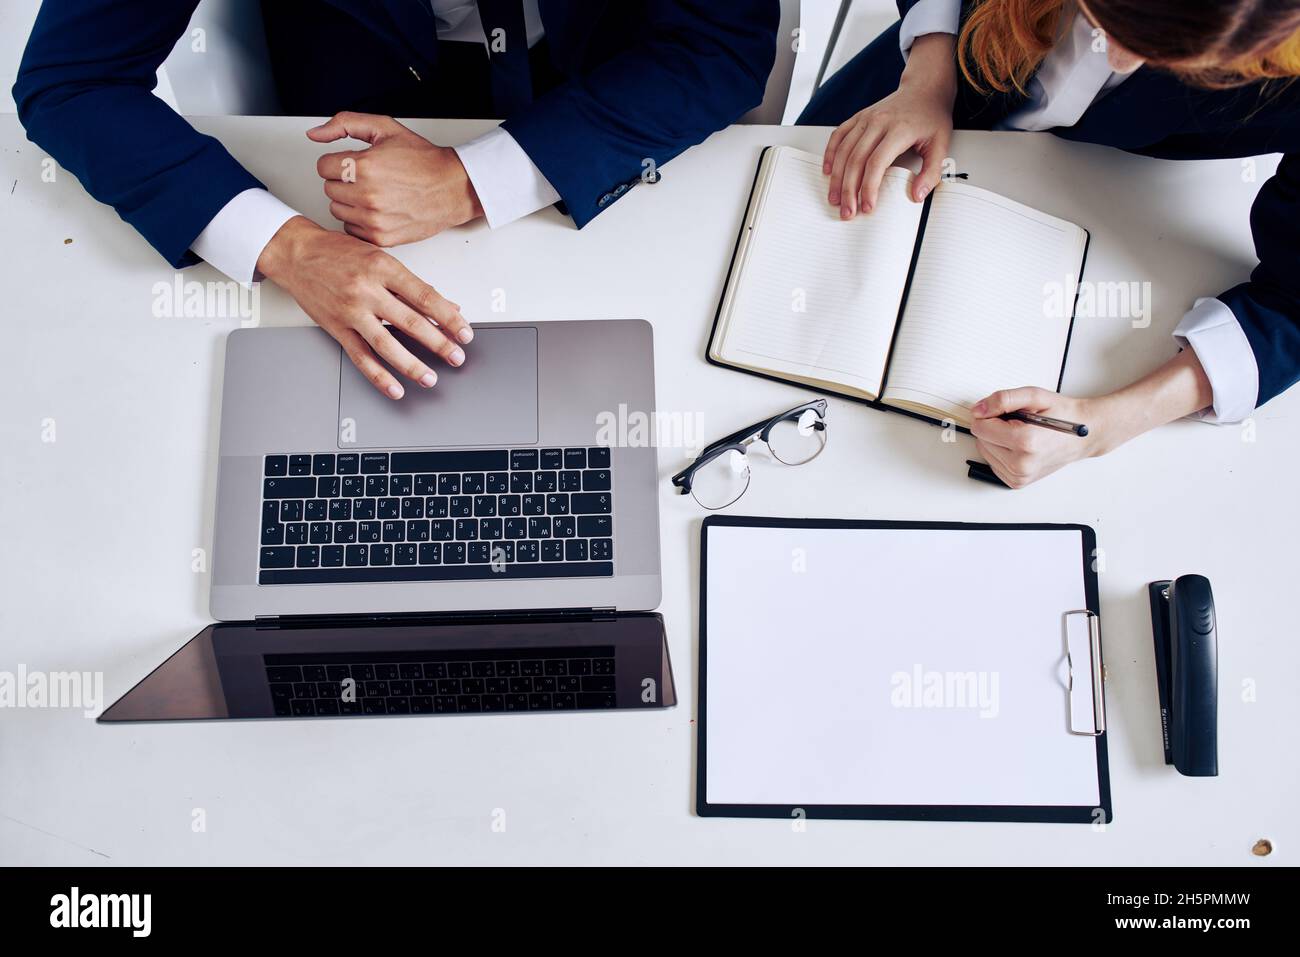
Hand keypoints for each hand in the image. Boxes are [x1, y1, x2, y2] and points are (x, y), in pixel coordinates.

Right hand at [257, 216, 472, 399]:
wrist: (296, 253)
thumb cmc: (339, 253)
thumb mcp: (381, 259)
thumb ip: (414, 285)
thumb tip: (447, 306)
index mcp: (383, 268)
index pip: (425, 297)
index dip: (449, 318)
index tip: (465, 333)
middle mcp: (367, 290)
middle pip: (410, 321)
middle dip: (438, 343)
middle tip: (457, 357)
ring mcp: (351, 311)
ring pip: (386, 343)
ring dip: (411, 364)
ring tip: (430, 378)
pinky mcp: (336, 328)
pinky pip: (360, 356)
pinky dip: (379, 375)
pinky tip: (395, 388)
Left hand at [308, 112, 483, 246]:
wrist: (453, 187)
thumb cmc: (422, 160)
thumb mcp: (384, 128)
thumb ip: (344, 124)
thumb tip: (314, 134)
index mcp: (364, 166)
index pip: (323, 167)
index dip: (338, 162)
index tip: (355, 164)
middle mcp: (367, 195)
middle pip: (329, 189)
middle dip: (344, 182)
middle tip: (368, 178)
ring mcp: (374, 219)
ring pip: (338, 210)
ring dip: (350, 202)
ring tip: (374, 193)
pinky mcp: (381, 237)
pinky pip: (351, 230)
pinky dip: (360, 221)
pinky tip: (378, 210)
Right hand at [823, 33, 955, 217]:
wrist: (924, 89)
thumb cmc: (931, 116)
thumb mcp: (941, 144)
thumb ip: (931, 172)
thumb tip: (917, 195)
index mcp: (898, 129)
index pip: (876, 163)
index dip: (869, 188)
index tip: (867, 207)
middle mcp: (878, 122)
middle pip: (856, 160)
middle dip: (849, 190)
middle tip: (847, 211)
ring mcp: (865, 118)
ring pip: (844, 151)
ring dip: (837, 178)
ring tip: (835, 198)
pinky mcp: (858, 117)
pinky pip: (838, 136)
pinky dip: (831, 155)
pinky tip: (828, 172)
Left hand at [969, 388, 1103, 487]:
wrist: (1085, 435)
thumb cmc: (1062, 415)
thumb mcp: (1035, 396)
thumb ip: (1003, 399)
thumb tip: (978, 410)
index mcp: (1025, 442)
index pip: (980, 427)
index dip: (990, 414)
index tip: (1007, 412)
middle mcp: (1021, 464)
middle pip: (981, 440)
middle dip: (994, 427)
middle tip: (1019, 422)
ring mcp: (1019, 476)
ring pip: (984, 452)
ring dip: (997, 440)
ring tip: (1022, 433)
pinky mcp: (1017, 482)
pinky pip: (993, 462)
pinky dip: (1002, 452)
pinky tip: (1020, 446)